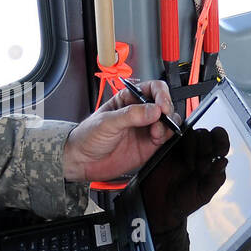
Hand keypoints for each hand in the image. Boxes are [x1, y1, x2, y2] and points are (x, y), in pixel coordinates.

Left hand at [63, 79, 178, 181]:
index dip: (161, 95)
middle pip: (164, 104)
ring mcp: (145, 129)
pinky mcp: (149, 145)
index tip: (161, 106)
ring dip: (167, 126)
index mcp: (128, 99)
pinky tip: (156, 140)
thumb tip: (153, 110)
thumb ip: (131, 115)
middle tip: (161, 119)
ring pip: (168, 121)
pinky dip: (168, 138)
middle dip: (166, 111)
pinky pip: (166, 138)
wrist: (81, 161)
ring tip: (156, 133)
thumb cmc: (87, 136)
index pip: (153, 89)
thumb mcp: (107, 122)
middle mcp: (140, 112)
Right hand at [143, 126, 229, 231]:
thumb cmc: (184, 200)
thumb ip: (215, 179)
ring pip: (194, 134)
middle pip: (208, 135)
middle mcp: (198, 152)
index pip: (221, 143)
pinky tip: (183, 160)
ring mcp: (183, 148)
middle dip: (207, 148)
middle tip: (201, 167)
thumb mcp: (204, 193)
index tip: (220, 151)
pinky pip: (177, 136)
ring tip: (190, 166)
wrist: (161, 206)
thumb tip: (224, 161)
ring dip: (195, 147)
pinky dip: (183, 143)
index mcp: (210, 161)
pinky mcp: (169, 146)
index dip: (222, 142)